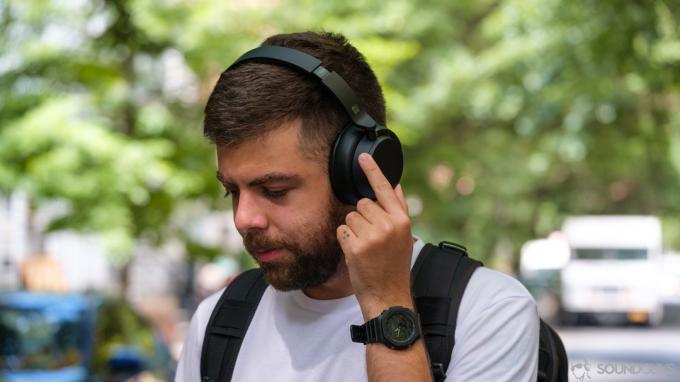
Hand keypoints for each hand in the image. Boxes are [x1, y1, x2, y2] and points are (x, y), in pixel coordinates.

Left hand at [337, 153, 413, 318]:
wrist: (388, 295)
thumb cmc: (395, 265)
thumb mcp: (404, 236)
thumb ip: (399, 210)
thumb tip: (396, 185)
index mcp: (401, 220)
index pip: (384, 188)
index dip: (372, 170)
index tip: (362, 156)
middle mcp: (388, 225)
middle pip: (362, 204)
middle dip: (362, 218)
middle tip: (372, 238)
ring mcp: (371, 236)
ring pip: (349, 217)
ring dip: (353, 230)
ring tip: (365, 247)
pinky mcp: (355, 247)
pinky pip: (341, 230)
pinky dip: (345, 240)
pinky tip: (356, 253)